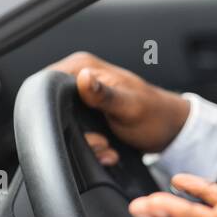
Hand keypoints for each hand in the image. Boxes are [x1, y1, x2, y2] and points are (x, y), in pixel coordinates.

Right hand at [48, 52, 190, 156]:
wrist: (170, 130)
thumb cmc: (156, 115)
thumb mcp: (129, 106)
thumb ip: (105, 94)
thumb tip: (83, 78)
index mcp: (83, 66)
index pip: (46, 85)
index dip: (55, 111)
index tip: (82, 127)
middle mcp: (78, 78)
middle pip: (51, 110)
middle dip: (74, 133)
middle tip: (102, 142)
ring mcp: (80, 97)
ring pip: (62, 126)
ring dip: (84, 144)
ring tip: (108, 147)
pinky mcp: (84, 115)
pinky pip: (74, 133)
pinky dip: (89, 147)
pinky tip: (107, 150)